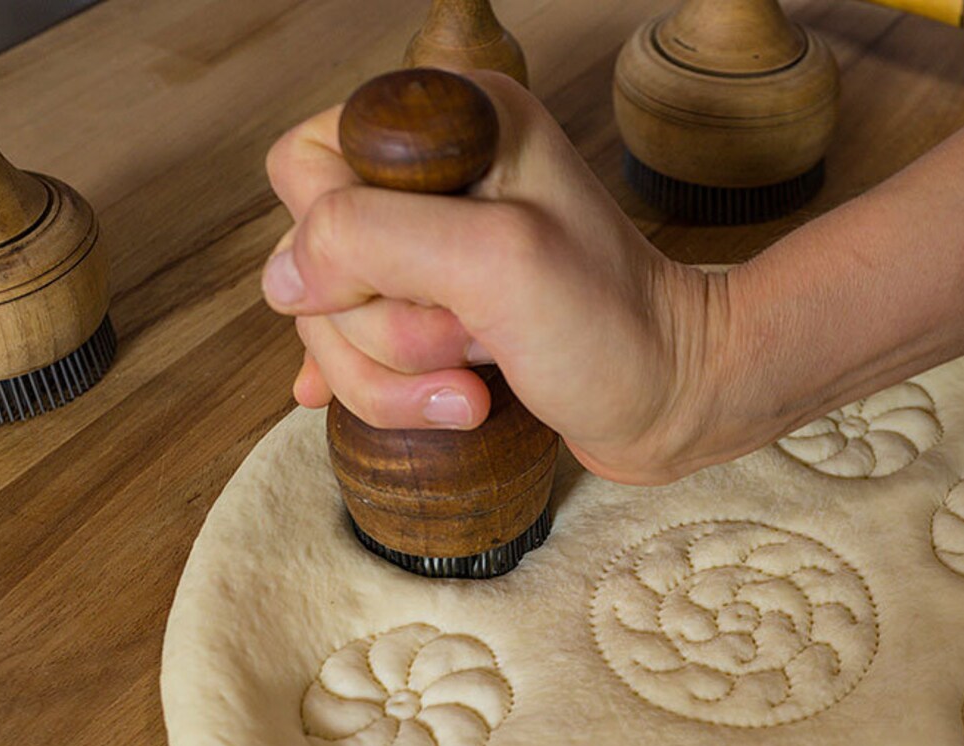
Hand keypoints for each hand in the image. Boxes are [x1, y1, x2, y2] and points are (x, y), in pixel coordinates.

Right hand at [261, 72, 725, 484]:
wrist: (678, 403)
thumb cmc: (612, 330)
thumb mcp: (493, 263)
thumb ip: (368, 238)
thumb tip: (284, 275)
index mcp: (451, 124)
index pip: (306, 165)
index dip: (340, 242)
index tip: (428, 284)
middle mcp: (435, 180)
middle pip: (312, 255)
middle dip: (381, 326)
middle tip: (473, 341)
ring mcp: (434, 254)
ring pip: (332, 322)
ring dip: (395, 377)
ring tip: (478, 387)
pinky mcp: (439, 316)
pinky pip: (357, 354)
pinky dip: (380, 390)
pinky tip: (415, 404)